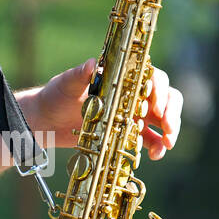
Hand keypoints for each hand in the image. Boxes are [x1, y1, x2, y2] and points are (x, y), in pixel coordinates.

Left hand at [35, 58, 182, 157]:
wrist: (47, 120)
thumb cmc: (57, 95)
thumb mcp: (67, 83)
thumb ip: (80, 74)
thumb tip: (92, 63)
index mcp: (123, 78)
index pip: (152, 78)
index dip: (159, 91)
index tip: (156, 107)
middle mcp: (132, 94)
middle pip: (166, 98)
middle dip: (171, 113)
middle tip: (168, 129)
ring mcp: (132, 114)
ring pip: (163, 120)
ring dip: (169, 131)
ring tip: (167, 145)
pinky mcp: (127, 134)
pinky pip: (149, 140)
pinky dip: (156, 147)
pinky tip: (154, 155)